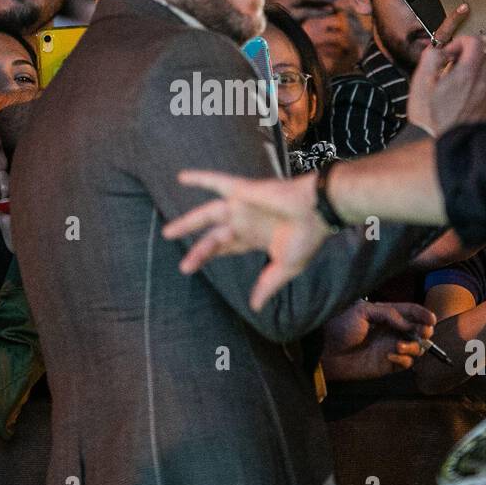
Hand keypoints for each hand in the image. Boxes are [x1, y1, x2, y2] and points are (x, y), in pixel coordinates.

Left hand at [162, 171, 331, 309]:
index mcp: (254, 237)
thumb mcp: (286, 268)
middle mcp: (245, 221)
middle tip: (183, 268)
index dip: (211, 256)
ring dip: (188, 223)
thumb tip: (254, 307)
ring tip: (168, 233)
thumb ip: (267, 285)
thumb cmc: (307, 238)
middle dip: (199, 252)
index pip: (226, 248)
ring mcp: (242, 206)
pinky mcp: (243, 190)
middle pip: (214, 238)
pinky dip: (200, 178)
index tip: (191, 268)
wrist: (317, 212)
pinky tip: (181, 177)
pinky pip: (217, 182)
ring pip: (208, 215)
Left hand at [321, 300, 435, 380]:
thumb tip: (409, 324)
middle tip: (423, 332)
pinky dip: (403, 358)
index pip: (410, 312)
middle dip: (424, 330)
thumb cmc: (341, 327)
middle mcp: (391, 331)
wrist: (326, 350)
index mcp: (386, 315)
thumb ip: (389, 314)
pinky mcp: (388, 364)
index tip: (430, 319)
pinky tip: (390, 354)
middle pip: (418, 330)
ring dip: (414, 345)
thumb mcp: (363, 311)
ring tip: (399, 344)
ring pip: (416, 347)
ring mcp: (391, 347)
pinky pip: (406, 362)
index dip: (422, 314)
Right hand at [406, 34, 485, 137]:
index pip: (475, 42)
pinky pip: (484, 87)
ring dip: (470, 68)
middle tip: (449, 63)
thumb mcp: (420, 82)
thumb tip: (438, 50)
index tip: (447, 52)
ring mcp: (485, 97)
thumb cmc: (429, 118)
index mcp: (467, 74)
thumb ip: (430, 57)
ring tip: (452, 78)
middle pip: (483, 54)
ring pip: (485, 70)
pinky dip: (473, 83)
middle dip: (466, 53)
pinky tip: (457, 94)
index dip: (459, 41)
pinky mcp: (485, 109)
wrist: (438, 145)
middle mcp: (481, 84)